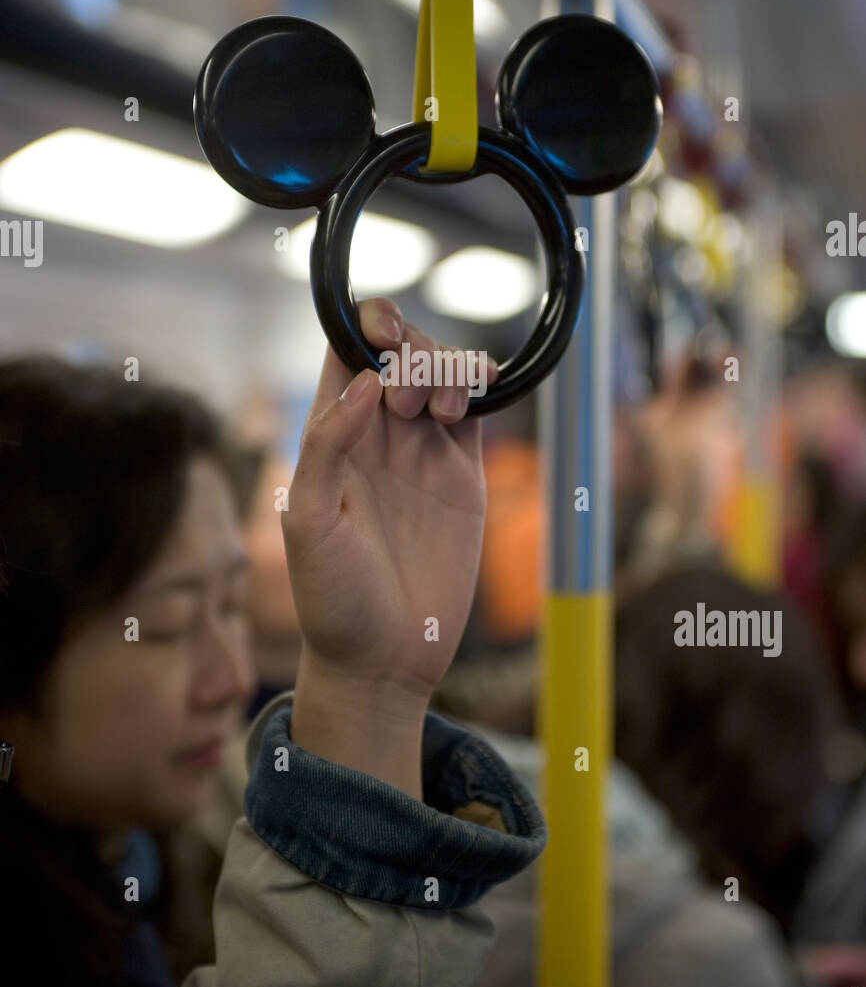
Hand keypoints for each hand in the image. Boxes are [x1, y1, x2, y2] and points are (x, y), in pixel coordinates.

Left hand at [283, 298, 496, 794]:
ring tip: (442, 414)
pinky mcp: (463, 475)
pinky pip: (477, 410)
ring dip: (447, 368)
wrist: (384, 661)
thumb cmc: (332, 600)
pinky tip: (480, 391)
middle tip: (409, 402)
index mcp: (329, 435)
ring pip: (441, 372)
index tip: (382, 334)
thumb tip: (362, 383)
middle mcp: (376, 435)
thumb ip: (327, 447)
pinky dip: (483, 383)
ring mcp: (422, 451)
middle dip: (410, 351)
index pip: (344, 352)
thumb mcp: (311, 525)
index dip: (364, 325)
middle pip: (398, 352)